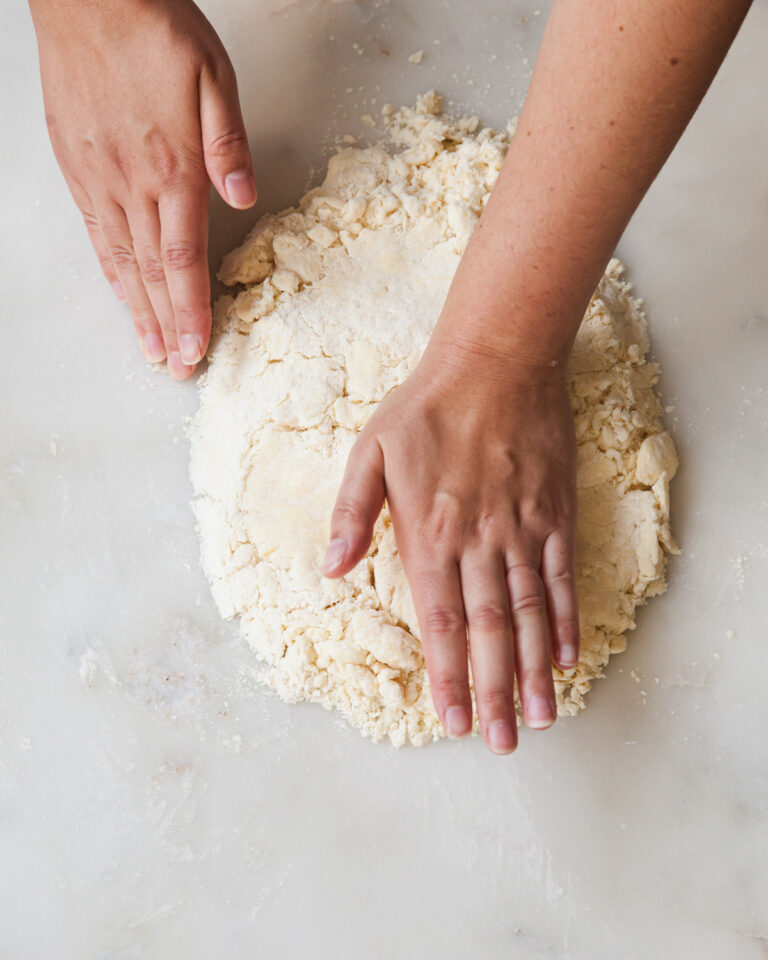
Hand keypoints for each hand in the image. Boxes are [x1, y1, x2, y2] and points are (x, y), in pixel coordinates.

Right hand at [31, 0, 255, 377]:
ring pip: (121, 261)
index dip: (191, 310)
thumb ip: (229, 143)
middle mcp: (133, 183)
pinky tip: (119, 293)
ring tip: (147, 349)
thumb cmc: (155, 30)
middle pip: (153, 272)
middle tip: (176, 368)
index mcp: (173, 168)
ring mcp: (100, 178)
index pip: (184, 259)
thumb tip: (245, 197)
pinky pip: (95, 232)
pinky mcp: (78, 167)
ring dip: (137, 311)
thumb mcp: (213, 76)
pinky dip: (110, 271)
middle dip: (167, 326)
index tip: (197, 349)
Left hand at [323, 339, 579, 754]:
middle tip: (500, 741)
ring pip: (530, 613)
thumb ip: (351, 512)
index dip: (447, 674)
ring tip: (541, 718)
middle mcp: (478, 541)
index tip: (453, 719)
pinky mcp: (554, 514)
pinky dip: (566, 619)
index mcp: (429, 531)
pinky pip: (562, 577)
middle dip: (494, 690)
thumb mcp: (370, 450)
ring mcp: (521, 530)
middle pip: (489, 630)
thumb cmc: (426, 407)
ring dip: (535, 670)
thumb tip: (330, 568)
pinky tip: (567, 655)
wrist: (495, 362)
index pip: (438, 620)